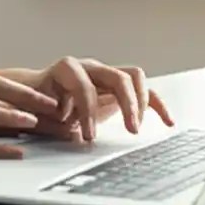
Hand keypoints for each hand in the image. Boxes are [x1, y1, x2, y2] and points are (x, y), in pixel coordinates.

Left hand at [0, 59, 173, 141]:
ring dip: (141, 102)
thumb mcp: (36, 111)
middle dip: (127, 103)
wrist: (38, 96)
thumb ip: (47, 118)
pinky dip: (156, 104)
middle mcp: (90, 67)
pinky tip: (168, 122)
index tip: (89, 136)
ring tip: (136, 127)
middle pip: (117, 76)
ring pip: (134, 77)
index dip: (87, 110)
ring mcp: (105, 74)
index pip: (84, 85)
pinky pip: (143, 91)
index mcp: (67, 69)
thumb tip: (64, 127)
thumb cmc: (36, 103)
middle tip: (130, 130)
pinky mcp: (117, 88)